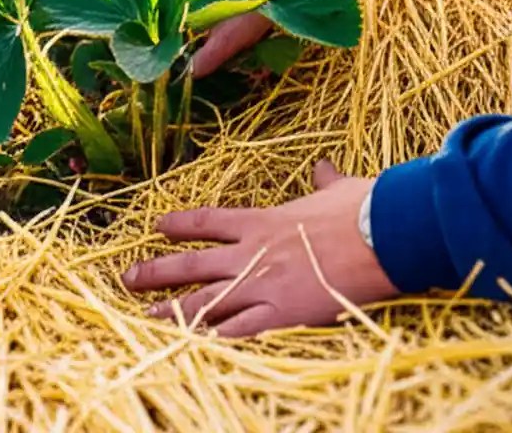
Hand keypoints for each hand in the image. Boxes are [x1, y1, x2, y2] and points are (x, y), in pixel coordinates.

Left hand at [122, 159, 398, 336]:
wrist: (383, 235)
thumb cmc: (362, 209)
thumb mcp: (337, 190)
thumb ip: (324, 181)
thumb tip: (324, 165)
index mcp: (263, 221)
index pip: (209, 222)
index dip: (180, 225)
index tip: (157, 226)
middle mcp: (253, 253)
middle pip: (192, 265)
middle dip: (157, 271)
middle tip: (128, 277)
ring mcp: (263, 285)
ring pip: (205, 301)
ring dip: (173, 310)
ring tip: (145, 316)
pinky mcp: (281, 313)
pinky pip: (238, 330)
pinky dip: (214, 338)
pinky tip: (192, 345)